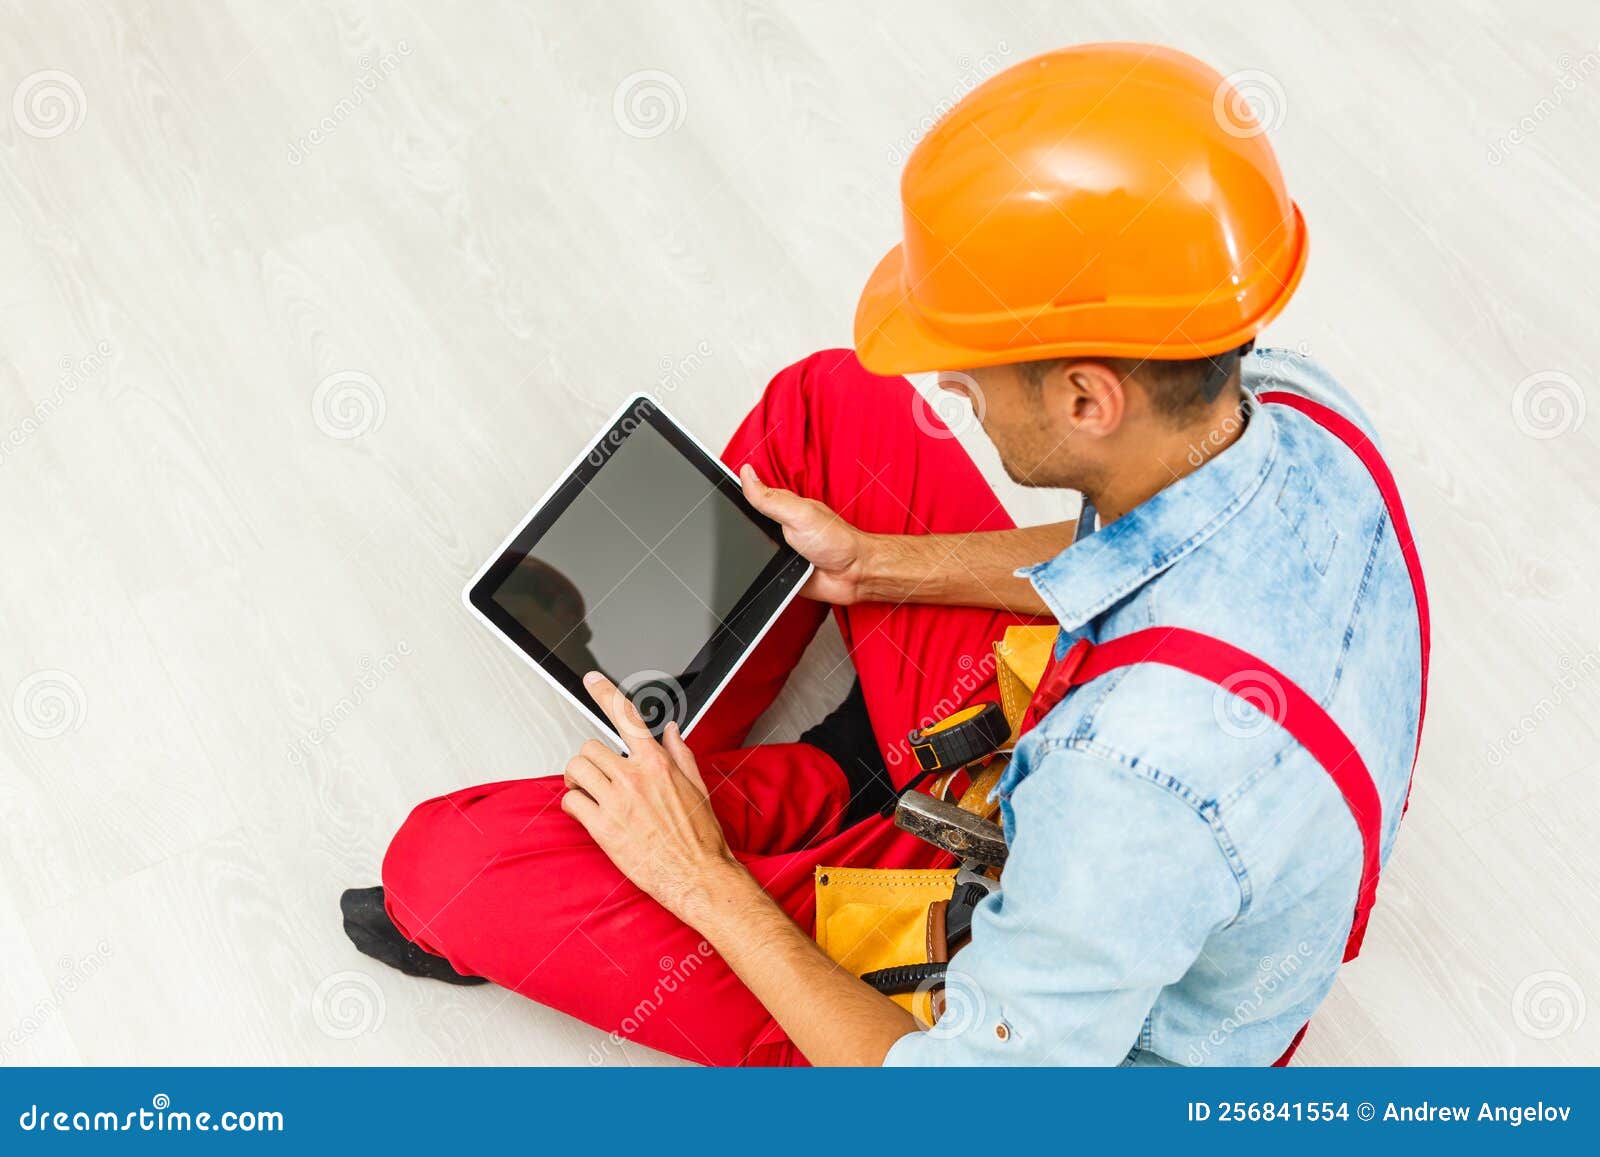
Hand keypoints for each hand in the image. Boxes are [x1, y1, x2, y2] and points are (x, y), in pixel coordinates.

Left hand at [561, 672, 742, 922]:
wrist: (698, 875)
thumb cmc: (701, 837)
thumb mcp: (697, 786)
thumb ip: (679, 753)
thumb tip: (670, 731)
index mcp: (658, 763)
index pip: (627, 717)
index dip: (605, 692)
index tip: (591, 680)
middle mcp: (635, 777)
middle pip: (590, 747)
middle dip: (590, 760)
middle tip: (595, 774)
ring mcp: (617, 802)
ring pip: (576, 770)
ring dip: (576, 779)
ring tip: (585, 790)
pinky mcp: (603, 828)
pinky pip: (571, 802)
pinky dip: (573, 804)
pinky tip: (585, 812)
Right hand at [739, 464, 872, 603]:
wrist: (853, 576)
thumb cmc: (837, 541)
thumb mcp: (799, 513)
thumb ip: (770, 498)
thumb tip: (746, 473)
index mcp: (782, 506)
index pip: (749, 495)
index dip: (731, 494)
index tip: (711, 492)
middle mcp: (779, 526)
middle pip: (744, 525)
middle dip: (736, 531)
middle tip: (735, 534)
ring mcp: (779, 550)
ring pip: (748, 551)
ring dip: (747, 555)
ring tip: (754, 555)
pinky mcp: (779, 573)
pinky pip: (759, 574)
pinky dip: (757, 575)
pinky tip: (761, 574)